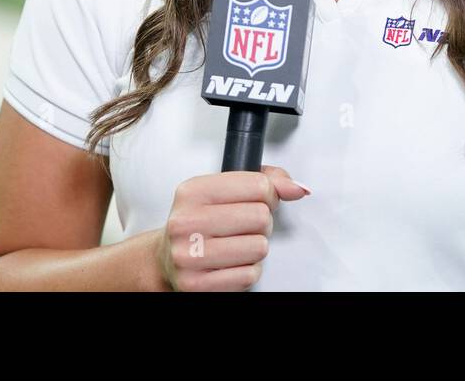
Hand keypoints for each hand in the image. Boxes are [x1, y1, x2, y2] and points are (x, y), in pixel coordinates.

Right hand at [156, 165, 309, 290]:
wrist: (167, 259)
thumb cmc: (200, 222)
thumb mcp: (224, 190)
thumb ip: (266, 180)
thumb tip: (298, 188)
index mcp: (192, 191)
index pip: (258, 185)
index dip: (269, 194)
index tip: (260, 199)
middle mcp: (186, 222)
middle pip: (261, 216)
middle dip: (262, 222)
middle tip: (245, 226)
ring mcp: (190, 255)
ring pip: (260, 246)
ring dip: (256, 247)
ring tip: (236, 244)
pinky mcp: (198, 285)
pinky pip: (250, 274)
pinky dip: (248, 270)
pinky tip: (230, 263)